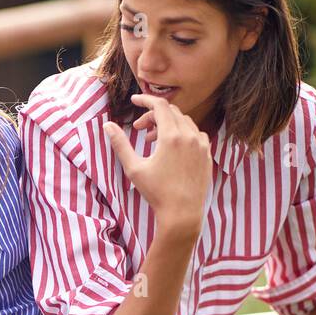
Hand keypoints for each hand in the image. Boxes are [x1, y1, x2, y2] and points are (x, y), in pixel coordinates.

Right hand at [103, 92, 211, 240]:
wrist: (182, 214)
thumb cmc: (157, 193)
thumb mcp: (134, 168)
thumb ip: (120, 144)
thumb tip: (107, 126)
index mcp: (171, 136)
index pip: (159, 106)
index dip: (145, 100)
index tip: (134, 101)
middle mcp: (189, 136)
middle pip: (171, 112)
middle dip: (153, 116)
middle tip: (139, 130)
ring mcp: (201, 145)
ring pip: (184, 122)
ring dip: (167, 125)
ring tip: (153, 141)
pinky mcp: (207, 155)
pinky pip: (195, 135)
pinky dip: (182, 134)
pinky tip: (172, 148)